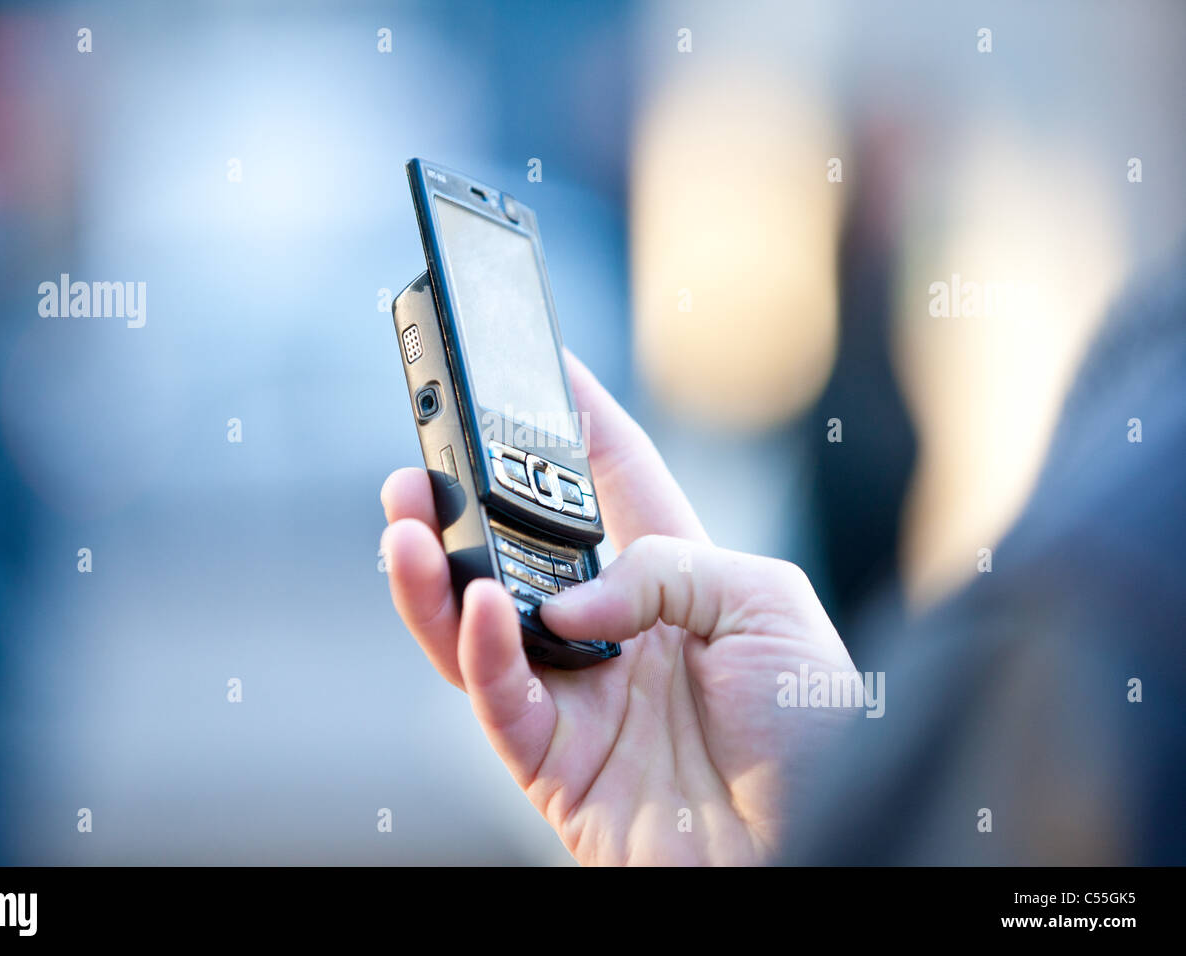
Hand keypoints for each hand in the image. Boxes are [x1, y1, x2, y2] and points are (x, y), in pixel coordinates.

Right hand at [380, 351, 855, 864]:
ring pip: (479, 627)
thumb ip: (664, 570)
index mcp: (676, 582)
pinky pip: (500, 700)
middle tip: (425, 456)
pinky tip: (478, 607)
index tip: (537, 361)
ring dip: (436, 574)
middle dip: (467, 503)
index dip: (575, 421)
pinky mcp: (555, 764)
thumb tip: (568, 603)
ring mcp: (580, 698)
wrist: (822, 846)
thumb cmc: (820, 732)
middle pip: (520, 555)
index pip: (614, 483)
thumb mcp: (766, 605)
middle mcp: (616, 634)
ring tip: (406, 520)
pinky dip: (482, 652)